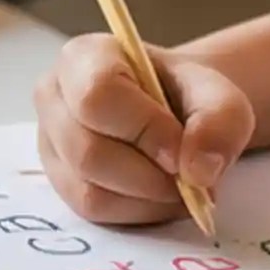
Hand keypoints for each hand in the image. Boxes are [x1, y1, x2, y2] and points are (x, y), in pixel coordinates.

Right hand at [35, 35, 255, 224]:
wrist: (173, 112)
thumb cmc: (185, 96)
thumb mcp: (218, 94)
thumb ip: (219, 120)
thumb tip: (197, 171)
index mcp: (83, 58)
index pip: (98, 96)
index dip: (144, 129)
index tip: (182, 150)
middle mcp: (53, 98)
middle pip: (88, 152)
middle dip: (148, 175)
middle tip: (187, 176)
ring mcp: (50, 144)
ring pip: (89, 190)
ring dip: (146, 199)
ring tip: (178, 187)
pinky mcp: (59, 182)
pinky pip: (93, 210)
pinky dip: (137, 211)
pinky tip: (159, 196)